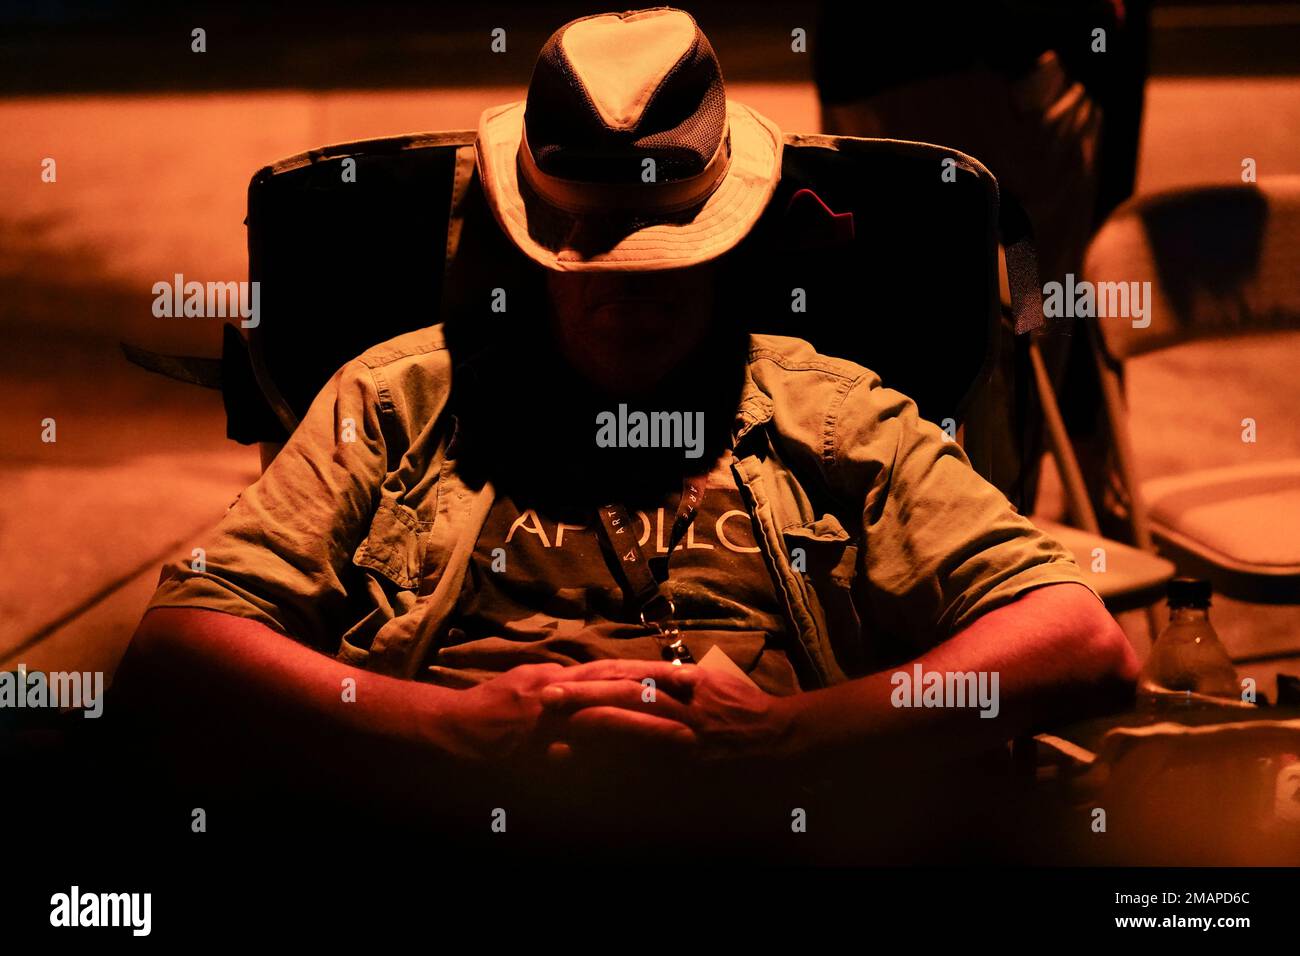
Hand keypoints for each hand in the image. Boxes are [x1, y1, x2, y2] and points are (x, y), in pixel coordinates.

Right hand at [439, 661, 697, 763]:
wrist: (451, 732)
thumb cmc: (493, 707)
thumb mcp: (532, 682)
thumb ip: (568, 683)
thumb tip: (601, 680)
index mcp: (560, 679)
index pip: (614, 670)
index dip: (651, 671)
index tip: (686, 674)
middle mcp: (558, 696)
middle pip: (616, 690)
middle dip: (658, 695)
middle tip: (697, 699)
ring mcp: (550, 728)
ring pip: (605, 723)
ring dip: (645, 730)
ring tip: (681, 739)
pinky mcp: (541, 759)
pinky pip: (582, 765)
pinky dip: (611, 769)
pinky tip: (640, 777)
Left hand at [540, 659, 796, 763]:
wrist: (776, 739)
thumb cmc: (739, 706)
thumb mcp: (707, 679)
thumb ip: (670, 676)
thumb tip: (633, 672)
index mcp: (682, 680)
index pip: (628, 672)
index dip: (592, 675)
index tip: (561, 677)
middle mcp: (681, 704)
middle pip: (624, 695)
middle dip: (583, 696)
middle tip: (545, 698)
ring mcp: (684, 736)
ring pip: (633, 729)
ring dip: (593, 730)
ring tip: (557, 735)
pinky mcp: (689, 764)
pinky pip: (650, 767)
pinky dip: (620, 769)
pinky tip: (593, 773)